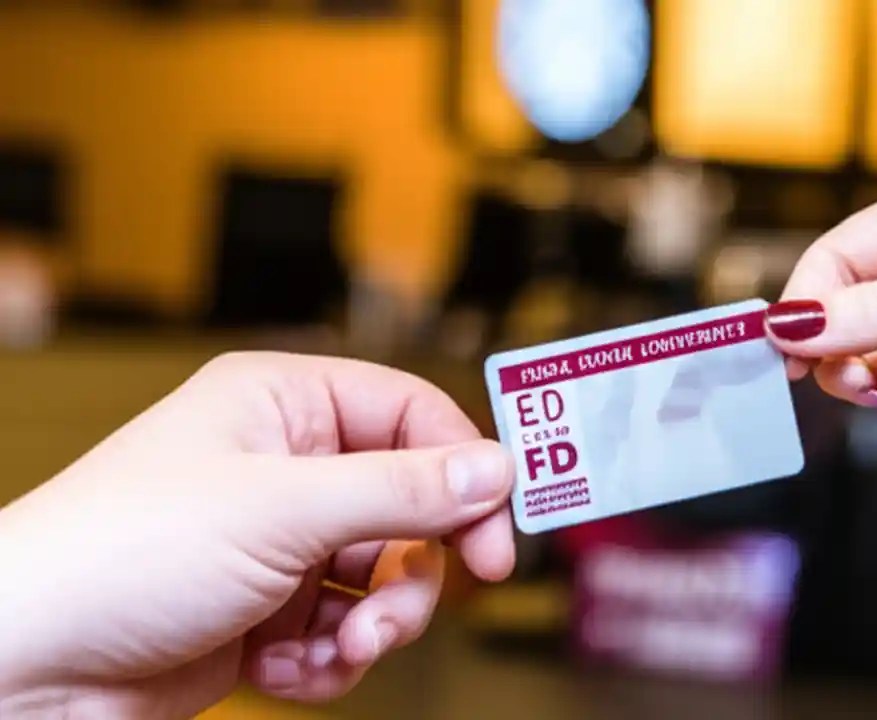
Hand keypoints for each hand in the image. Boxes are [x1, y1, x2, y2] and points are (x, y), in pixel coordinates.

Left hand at [0, 353, 514, 716]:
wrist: (28, 669)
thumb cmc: (116, 554)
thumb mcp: (283, 509)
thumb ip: (405, 490)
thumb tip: (497, 467)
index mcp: (283, 404)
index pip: (413, 415)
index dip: (465, 470)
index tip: (498, 531)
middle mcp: (284, 467)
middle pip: (410, 506)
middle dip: (414, 570)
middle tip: (422, 606)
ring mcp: (276, 542)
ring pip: (383, 578)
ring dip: (374, 625)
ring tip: (341, 650)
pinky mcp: (266, 610)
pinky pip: (343, 630)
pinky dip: (329, 659)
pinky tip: (287, 666)